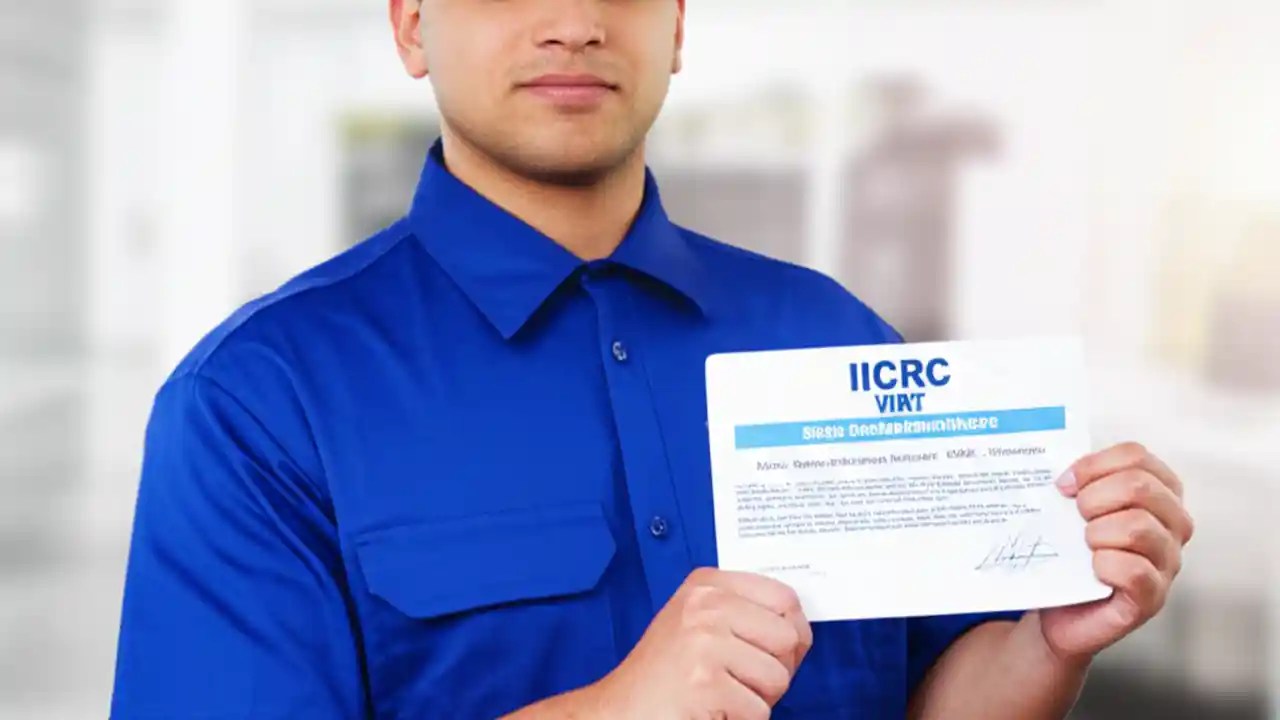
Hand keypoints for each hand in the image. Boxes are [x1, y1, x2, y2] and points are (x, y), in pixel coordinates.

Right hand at [587, 567, 812, 719]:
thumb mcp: (700, 623)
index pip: (784, 597)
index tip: (776, 650)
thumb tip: (801, 631)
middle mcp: (705, 605)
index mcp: (707, 585)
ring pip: (777, 678)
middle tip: (738, 681)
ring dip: (756, 700)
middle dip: (774, 671)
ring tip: (720, 695)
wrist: (619, 709)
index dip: (792, 632)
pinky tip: (709, 710)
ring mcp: (704, 642)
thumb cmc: (665, 673)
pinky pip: (758, 710)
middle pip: (788, 639)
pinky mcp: (705, 683)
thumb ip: (745, 615)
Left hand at [1038, 442, 1193, 663]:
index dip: (1093, 465)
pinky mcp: (1153, 597)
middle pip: (1140, 486)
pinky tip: (1092, 569)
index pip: (1136, 456)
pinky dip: (1105, 565)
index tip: (1065, 484)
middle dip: (1093, 497)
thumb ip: (1077, 484)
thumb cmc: (1070, 555)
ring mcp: (1167, 562)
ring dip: (1097, 532)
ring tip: (1083, 544)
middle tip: (1074, 516)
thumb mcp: (1072, 510)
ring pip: (1139, 526)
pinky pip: (1134, 571)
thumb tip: (1064, 472)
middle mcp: (1172, 525)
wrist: (1057, 611)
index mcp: (1158, 493)